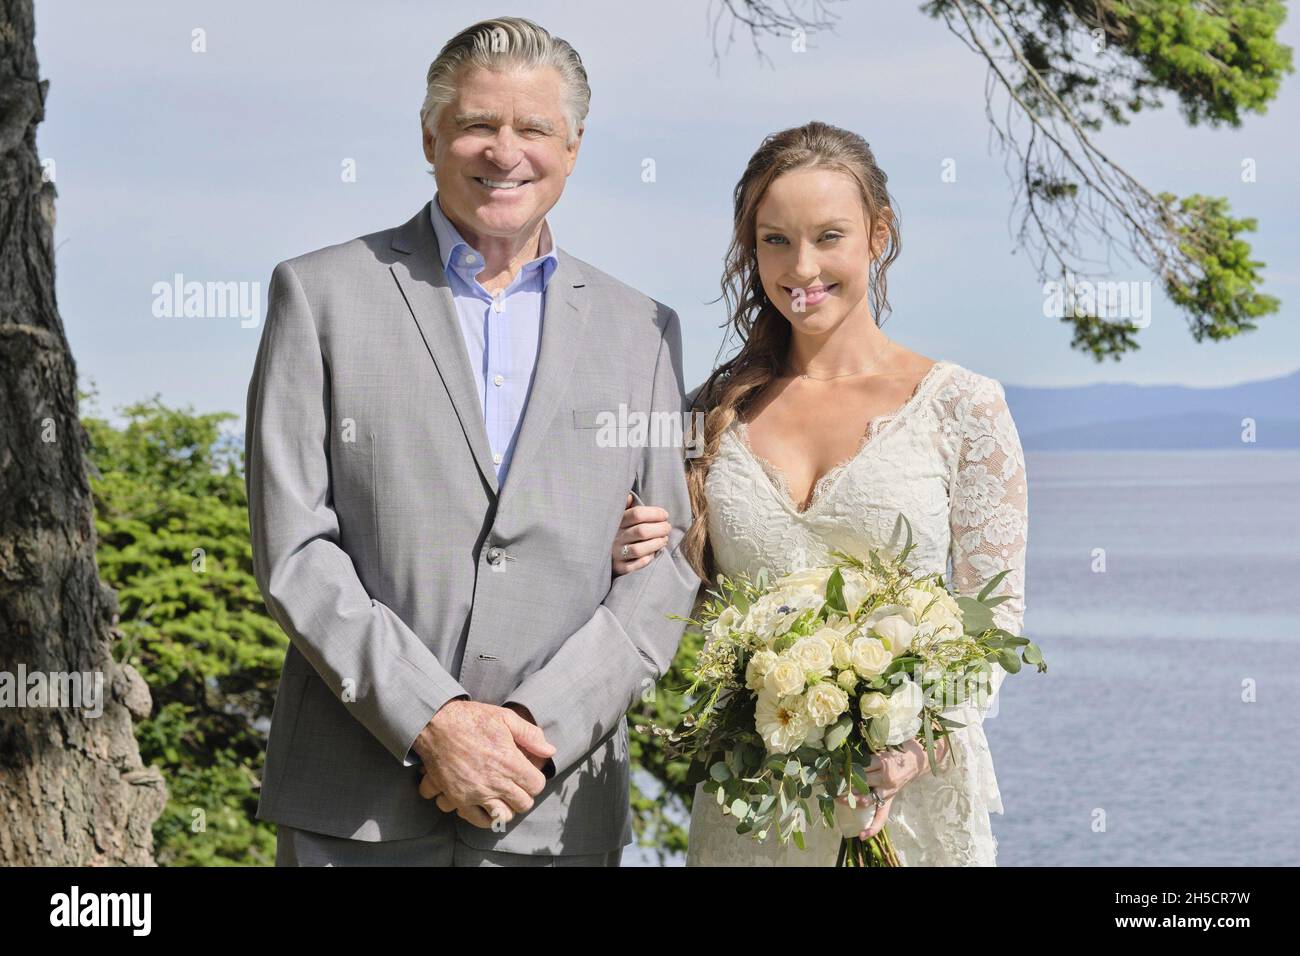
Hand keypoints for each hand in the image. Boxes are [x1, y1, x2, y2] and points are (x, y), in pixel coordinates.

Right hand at [413, 700, 553, 827]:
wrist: (435, 725)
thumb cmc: (472, 719)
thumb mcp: (505, 718)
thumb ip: (530, 735)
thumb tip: (550, 750)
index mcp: (509, 762)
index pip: (536, 785)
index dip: (535, 780)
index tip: (528, 773)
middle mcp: (495, 781)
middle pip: (523, 804)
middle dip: (523, 795)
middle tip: (516, 784)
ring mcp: (476, 793)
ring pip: (503, 816)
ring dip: (506, 808)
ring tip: (502, 796)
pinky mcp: (458, 799)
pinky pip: (478, 820)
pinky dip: (485, 816)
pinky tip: (486, 804)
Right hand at [611, 493, 669, 574]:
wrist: (602, 556)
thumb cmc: (619, 533)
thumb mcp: (619, 518)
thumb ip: (626, 507)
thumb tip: (629, 496)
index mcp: (617, 522)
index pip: (637, 514)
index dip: (655, 513)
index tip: (665, 515)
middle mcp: (615, 537)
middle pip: (641, 531)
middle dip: (659, 529)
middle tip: (667, 528)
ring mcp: (616, 554)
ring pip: (638, 549)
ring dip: (656, 544)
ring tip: (664, 540)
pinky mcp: (619, 568)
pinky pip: (635, 565)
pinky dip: (647, 559)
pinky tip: (654, 554)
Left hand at [836, 736, 949, 839]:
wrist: (918, 759)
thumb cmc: (900, 748)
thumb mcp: (884, 745)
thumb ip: (867, 750)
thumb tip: (845, 752)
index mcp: (883, 763)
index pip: (859, 767)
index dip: (843, 768)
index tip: (829, 767)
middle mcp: (885, 779)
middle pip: (859, 782)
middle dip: (842, 782)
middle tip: (826, 780)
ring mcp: (888, 792)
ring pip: (866, 799)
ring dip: (850, 800)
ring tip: (836, 798)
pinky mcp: (890, 800)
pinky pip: (882, 816)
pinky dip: (872, 827)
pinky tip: (862, 835)